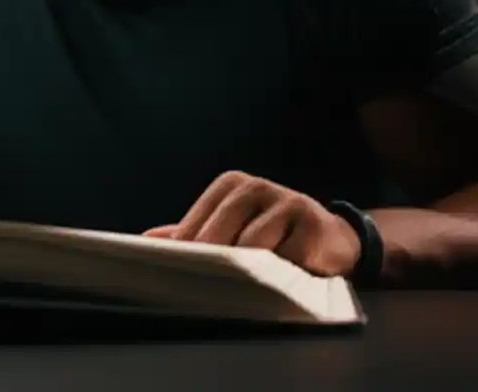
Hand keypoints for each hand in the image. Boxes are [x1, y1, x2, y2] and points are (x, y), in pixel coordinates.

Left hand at [144, 171, 361, 276]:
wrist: (331, 238)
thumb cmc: (271, 234)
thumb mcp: (230, 227)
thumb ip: (193, 232)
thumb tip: (146, 240)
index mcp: (229, 185)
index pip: (194, 225)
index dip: (184, 257)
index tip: (175, 280)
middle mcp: (255, 187)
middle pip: (218, 236)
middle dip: (211, 267)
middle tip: (204, 292)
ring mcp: (286, 202)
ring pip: (251, 248)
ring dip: (247, 273)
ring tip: (244, 288)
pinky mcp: (312, 226)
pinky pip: (285, 261)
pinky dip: (279, 276)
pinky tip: (280, 282)